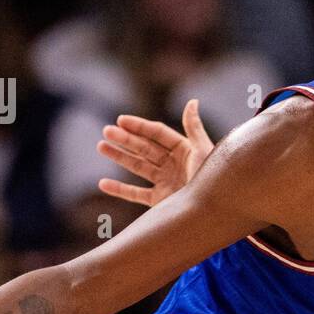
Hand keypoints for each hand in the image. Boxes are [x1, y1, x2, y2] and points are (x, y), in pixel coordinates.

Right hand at [96, 99, 213, 206]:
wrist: (213, 212)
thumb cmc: (213, 179)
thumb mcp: (203, 151)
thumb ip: (194, 127)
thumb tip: (192, 101)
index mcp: (185, 150)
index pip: (158, 134)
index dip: (140, 127)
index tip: (121, 120)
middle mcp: (174, 165)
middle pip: (145, 148)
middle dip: (125, 139)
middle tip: (106, 131)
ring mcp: (166, 182)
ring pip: (137, 167)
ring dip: (119, 157)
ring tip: (101, 146)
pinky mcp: (160, 201)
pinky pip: (136, 194)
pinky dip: (120, 190)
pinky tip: (103, 183)